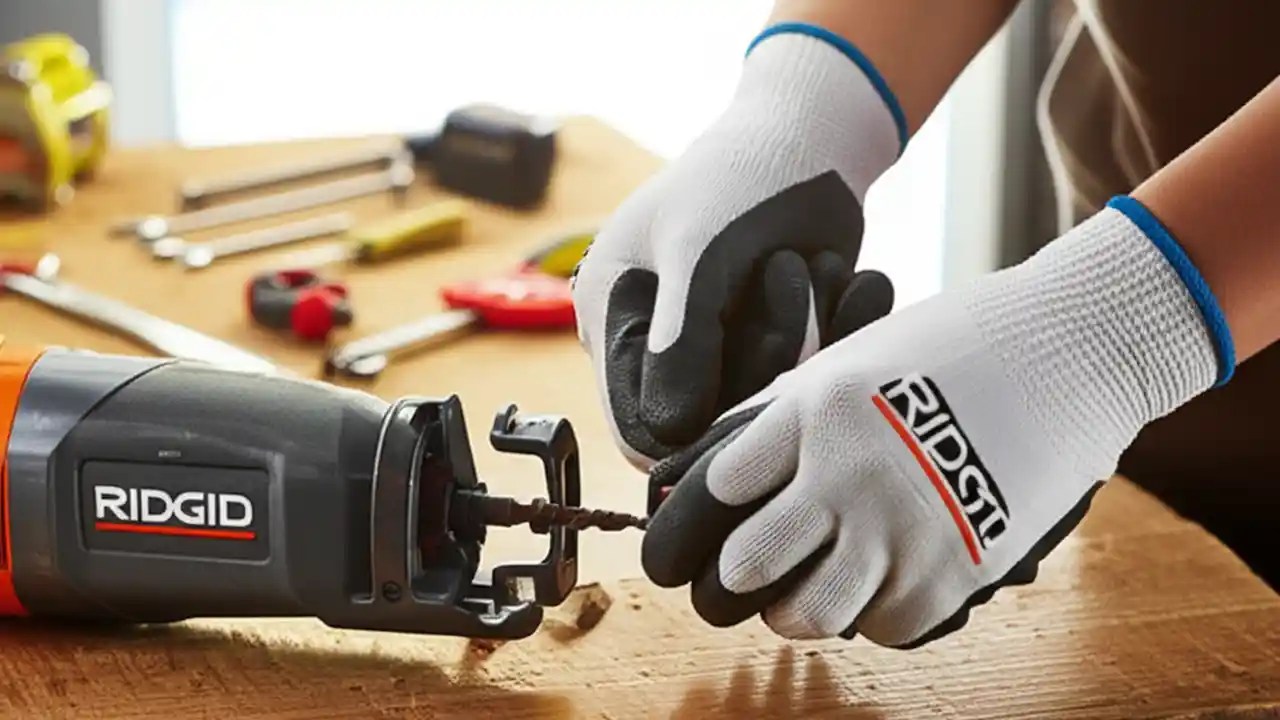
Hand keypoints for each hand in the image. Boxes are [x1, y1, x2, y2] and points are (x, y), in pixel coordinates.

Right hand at [572, 29, 902, 467]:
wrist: (813, 136)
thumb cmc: (740, 176)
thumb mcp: (700, 255)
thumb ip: (681, 344)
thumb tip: (667, 433)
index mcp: (614, 320)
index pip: (638, 428)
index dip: (691, 434)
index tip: (750, 395)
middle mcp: (659, 346)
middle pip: (711, 420)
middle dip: (764, 354)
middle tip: (787, 271)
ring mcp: (718, 348)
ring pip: (766, 400)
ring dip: (807, 333)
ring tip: (807, 258)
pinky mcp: (772, 346)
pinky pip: (808, 378)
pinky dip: (839, 330)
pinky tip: (849, 277)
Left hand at [641, 203, 1222, 646]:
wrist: (1074, 349)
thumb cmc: (954, 345)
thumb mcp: (850, 361)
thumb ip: (780, 417)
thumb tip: (704, 477)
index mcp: (813, 411)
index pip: (712, 493)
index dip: (683, 529)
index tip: (679, 546)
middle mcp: (849, 473)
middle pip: (743, 567)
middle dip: (724, 584)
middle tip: (732, 581)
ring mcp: (905, 527)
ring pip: (806, 616)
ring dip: (793, 609)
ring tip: (802, 588)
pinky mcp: (958, 571)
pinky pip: (883, 626)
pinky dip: (872, 611)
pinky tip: (882, 575)